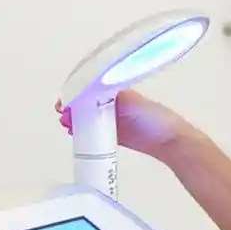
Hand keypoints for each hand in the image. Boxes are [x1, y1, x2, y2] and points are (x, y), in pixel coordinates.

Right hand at [56, 89, 192, 158]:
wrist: (168, 140)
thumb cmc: (154, 117)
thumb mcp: (131, 101)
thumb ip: (112, 96)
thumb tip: (91, 91)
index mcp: (118, 91)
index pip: (91, 88)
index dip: (77, 92)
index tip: (66, 99)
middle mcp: (114, 103)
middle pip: (87, 103)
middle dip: (73, 107)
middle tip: (62, 112)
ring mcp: (114, 120)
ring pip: (88, 118)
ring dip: (75, 119)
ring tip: (66, 123)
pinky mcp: (115, 135)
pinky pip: (95, 133)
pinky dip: (83, 132)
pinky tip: (74, 133)